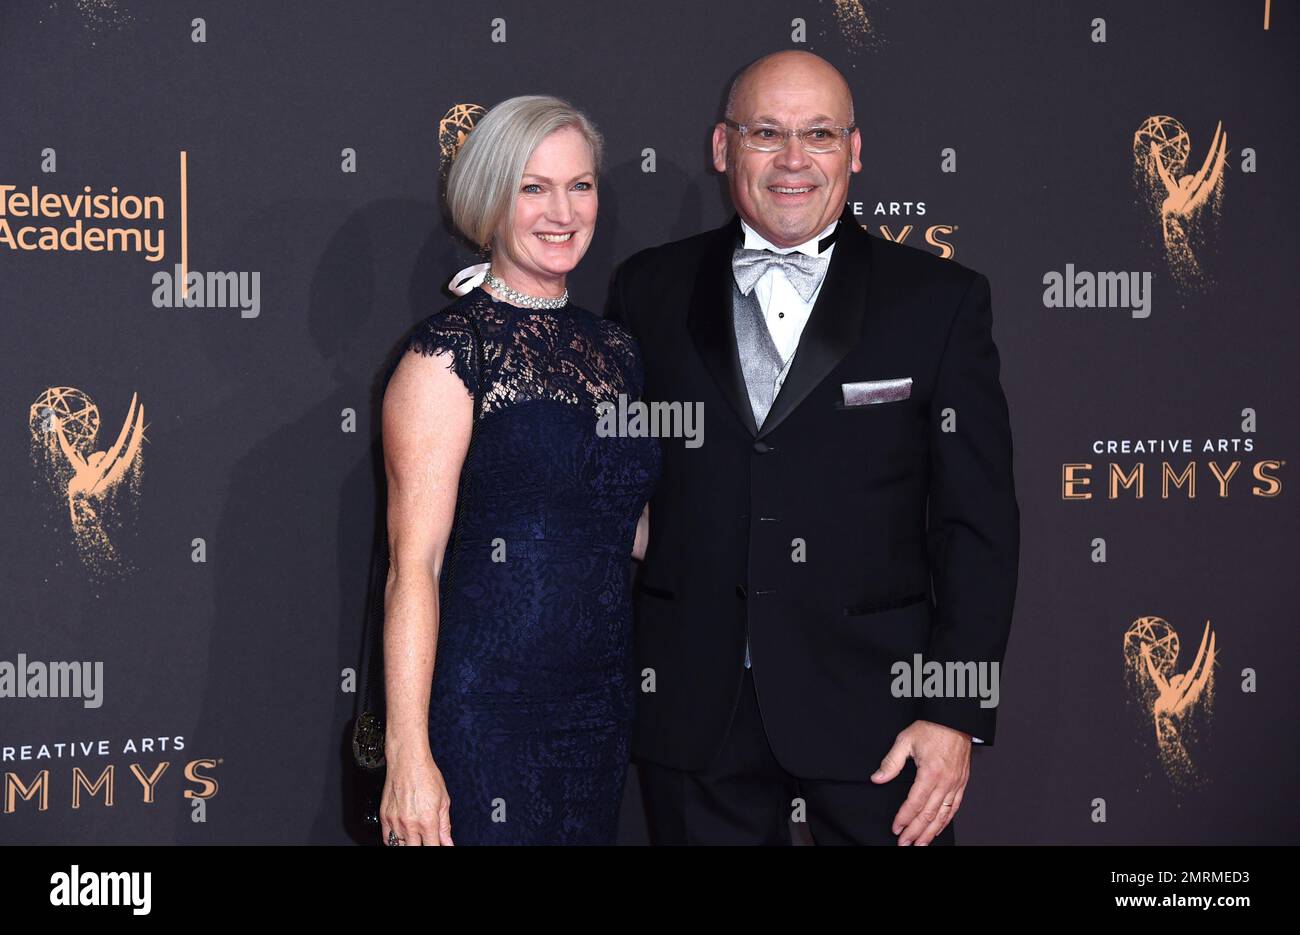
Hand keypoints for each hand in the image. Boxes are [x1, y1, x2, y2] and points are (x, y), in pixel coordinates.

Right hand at [380, 749, 453, 845]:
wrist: (408, 761)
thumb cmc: (426, 776)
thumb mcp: (443, 801)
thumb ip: (445, 826)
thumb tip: (448, 843)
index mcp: (428, 821)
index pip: (432, 848)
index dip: (435, 848)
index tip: (437, 844)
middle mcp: (410, 824)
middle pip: (415, 849)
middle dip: (422, 845)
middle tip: (426, 839)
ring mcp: (395, 821)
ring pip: (400, 845)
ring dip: (409, 843)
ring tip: (415, 837)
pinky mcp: (385, 817)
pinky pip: (387, 838)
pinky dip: (394, 841)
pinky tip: (403, 836)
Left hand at [871, 719, 970, 845]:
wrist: (955, 718)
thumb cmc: (932, 727)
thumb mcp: (905, 740)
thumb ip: (891, 762)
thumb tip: (877, 778)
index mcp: (930, 772)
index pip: (914, 803)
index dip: (904, 818)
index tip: (896, 828)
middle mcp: (945, 782)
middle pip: (929, 814)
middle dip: (915, 831)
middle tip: (905, 843)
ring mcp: (955, 784)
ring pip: (943, 815)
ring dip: (931, 832)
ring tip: (920, 843)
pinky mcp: (961, 783)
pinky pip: (954, 807)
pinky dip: (945, 821)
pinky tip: (937, 829)